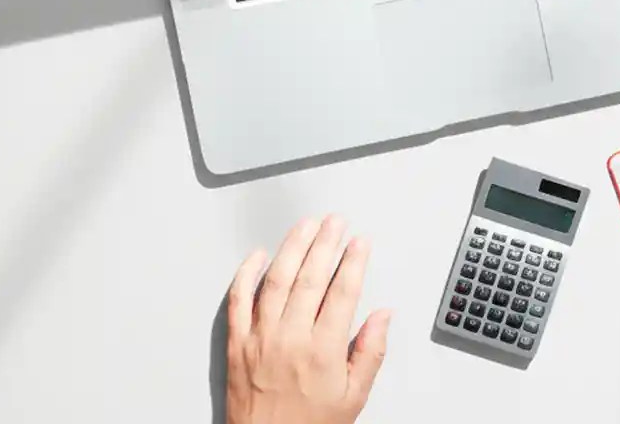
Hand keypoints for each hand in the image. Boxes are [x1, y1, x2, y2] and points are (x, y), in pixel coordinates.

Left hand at [227, 216, 391, 423]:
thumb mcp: (354, 396)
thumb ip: (370, 353)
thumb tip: (383, 317)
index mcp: (323, 350)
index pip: (342, 292)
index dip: (353, 262)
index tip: (361, 243)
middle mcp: (290, 338)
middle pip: (310, 277)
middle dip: (326, 243)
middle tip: (336, 222)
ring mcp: (260, 338)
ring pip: (275, 280)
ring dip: (292, 248)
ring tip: (305, 226)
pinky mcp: (237, 344)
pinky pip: (238, 300)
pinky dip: (246, 274)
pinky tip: (257, 256)